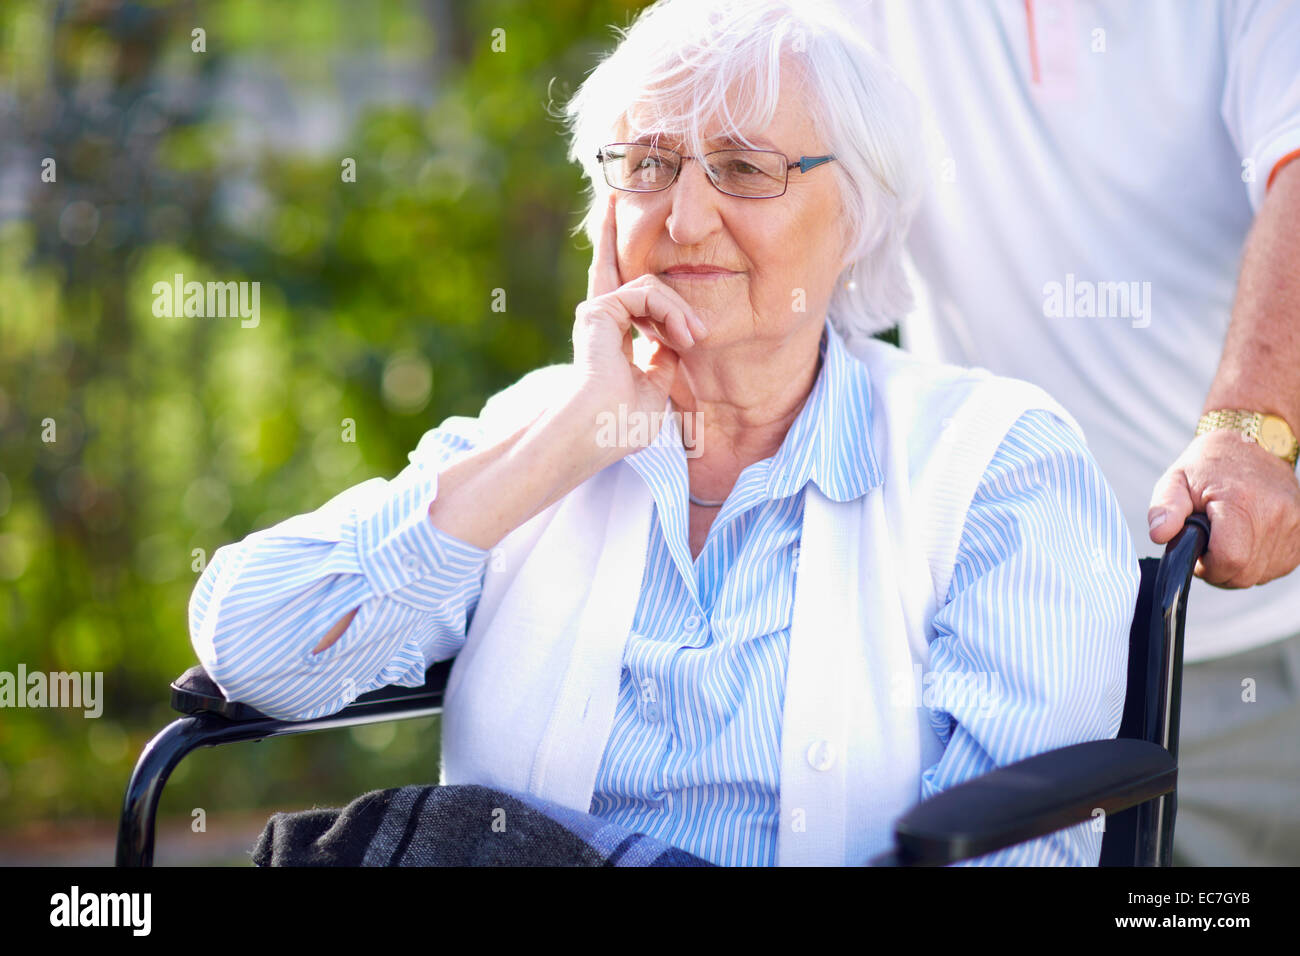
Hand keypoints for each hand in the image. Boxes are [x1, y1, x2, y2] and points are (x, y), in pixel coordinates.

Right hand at [570, 193, 708, 451]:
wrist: (602, 430)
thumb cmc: (624, 423)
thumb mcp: (656, 385)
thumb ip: (664, 357)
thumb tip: (678, 338)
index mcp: (610, 339)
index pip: (623, 293)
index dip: (622, 262)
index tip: (617, 218)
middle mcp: (600, 321)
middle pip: (614, 265)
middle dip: (628, 248)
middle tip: (681, 301)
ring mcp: (597, 314)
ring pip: (649, 286)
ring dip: (679, 310)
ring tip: (695, 337)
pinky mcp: (598, 311)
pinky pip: (645, 293)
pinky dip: (670, 312)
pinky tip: (682, 335)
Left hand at [1147, 429, 1299, 586]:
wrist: (1255, 443)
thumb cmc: (1209, 465)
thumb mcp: (1176, 479)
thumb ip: (1164, 508)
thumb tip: (1159, 535)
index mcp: (1240, 501)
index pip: (1230, 559)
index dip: (1208, 566)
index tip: (1199, 552)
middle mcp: (1274, 514)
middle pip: (1244, 574)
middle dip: (1219, 569)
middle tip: (1208, 546)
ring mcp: (1293, 524)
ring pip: (1260, 575)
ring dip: (1238, 568)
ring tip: (1225, 540)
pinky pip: (1276, 569)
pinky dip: (1256, 564)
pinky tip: (1245, 541)